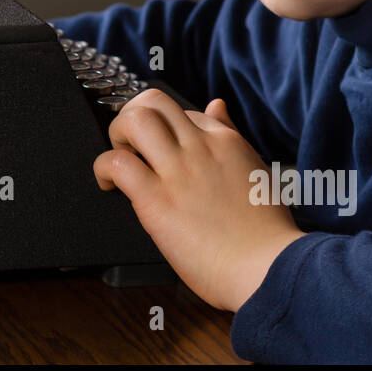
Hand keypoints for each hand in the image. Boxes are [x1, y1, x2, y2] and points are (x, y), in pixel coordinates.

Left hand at [94, 88, 305, 312]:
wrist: (268, 269)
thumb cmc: (266, 234)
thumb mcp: (257, 172)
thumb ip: (233, 137)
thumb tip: (217, 105)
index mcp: (226, 142)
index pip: (184, 112)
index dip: (166, 129)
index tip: (158, 150)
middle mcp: (200, 147)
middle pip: (153, 101)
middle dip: (132, 115)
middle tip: (129, 144)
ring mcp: (178, 170)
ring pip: (134, 120)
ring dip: (117, 134)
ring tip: (119, 158)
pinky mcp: (156, 199)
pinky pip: (117, 163)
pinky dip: (103, 168)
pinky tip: (108, 185)